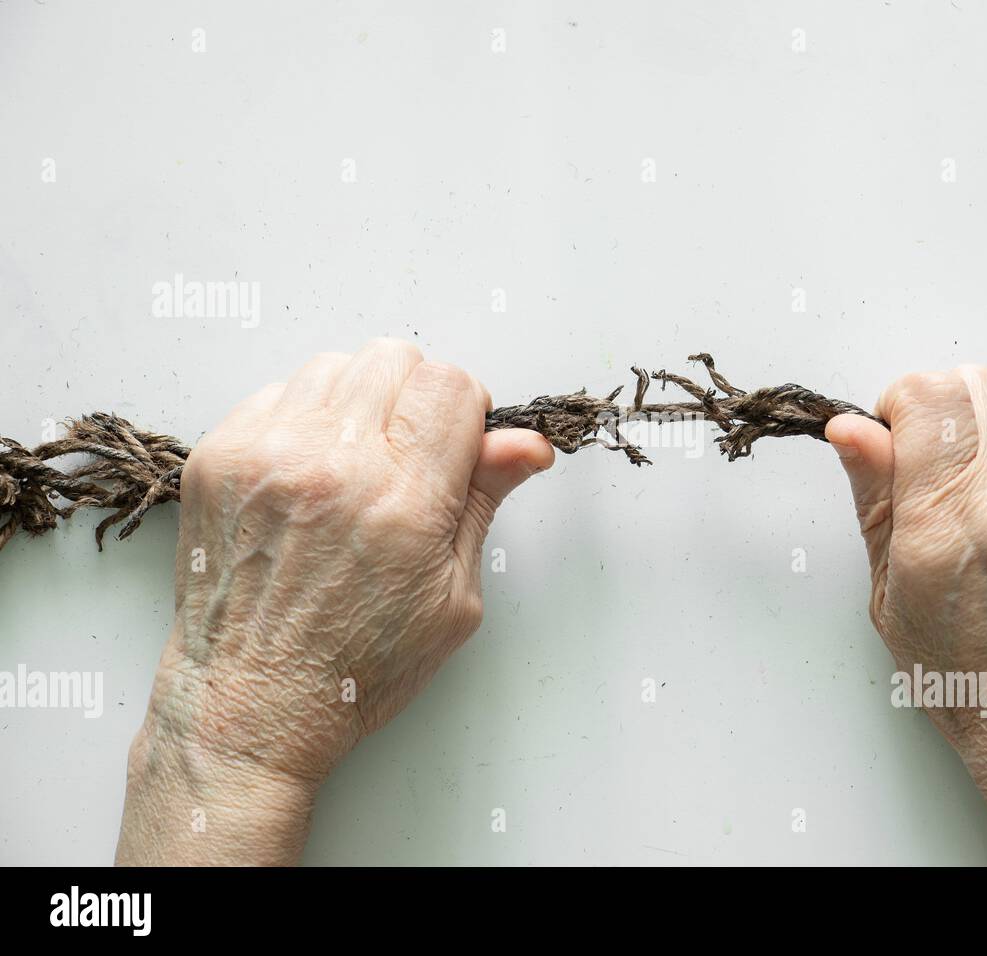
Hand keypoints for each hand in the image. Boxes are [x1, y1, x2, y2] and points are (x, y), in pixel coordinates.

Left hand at [116, 339, 552, 864]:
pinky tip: (310, 474)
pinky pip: (277, 392)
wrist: (252, 704)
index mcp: (403, 500)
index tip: (462, 444)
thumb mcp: (454, 597)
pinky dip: (304, 418)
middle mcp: (332, 464)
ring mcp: (266, 455)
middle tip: (414, 452)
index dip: (470, 410)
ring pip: (336, 364)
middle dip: (419, 396)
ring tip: (357, 463)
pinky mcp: (218, 458)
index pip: (451, 385)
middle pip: (395, 358)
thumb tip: (524, 443)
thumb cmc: (360, 665)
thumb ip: (483, 502)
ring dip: (361, 400)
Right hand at [826, 366, 986, 864]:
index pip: (927, 392)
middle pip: (975, 383)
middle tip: (936, 470)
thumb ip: (874, 500)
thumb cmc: (975, 685)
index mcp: (950, 525)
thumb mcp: (892, 599)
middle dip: (943, 411)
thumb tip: (853, 429)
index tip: (896, 440)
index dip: (900, 406)